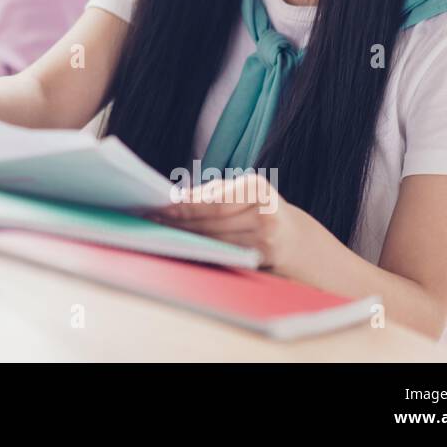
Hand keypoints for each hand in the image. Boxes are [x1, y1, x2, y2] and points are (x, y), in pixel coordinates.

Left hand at [150, 172, 311, 272]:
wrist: (295, 238)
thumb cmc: (257, 208)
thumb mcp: (242, 193)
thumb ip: (212, 195)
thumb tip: (174, 200)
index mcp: (256, 188)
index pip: (213, 201)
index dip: (185, 206)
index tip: (160, 207)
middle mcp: (265, 213)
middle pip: (212, 222)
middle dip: (180, 221)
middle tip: (151, 219)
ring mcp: (267, 239)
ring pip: (216, 239)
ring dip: (187, 236)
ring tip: (161, 230)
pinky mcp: (265, 258)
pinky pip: (227, 253)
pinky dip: (204, 248)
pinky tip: (185, 244)